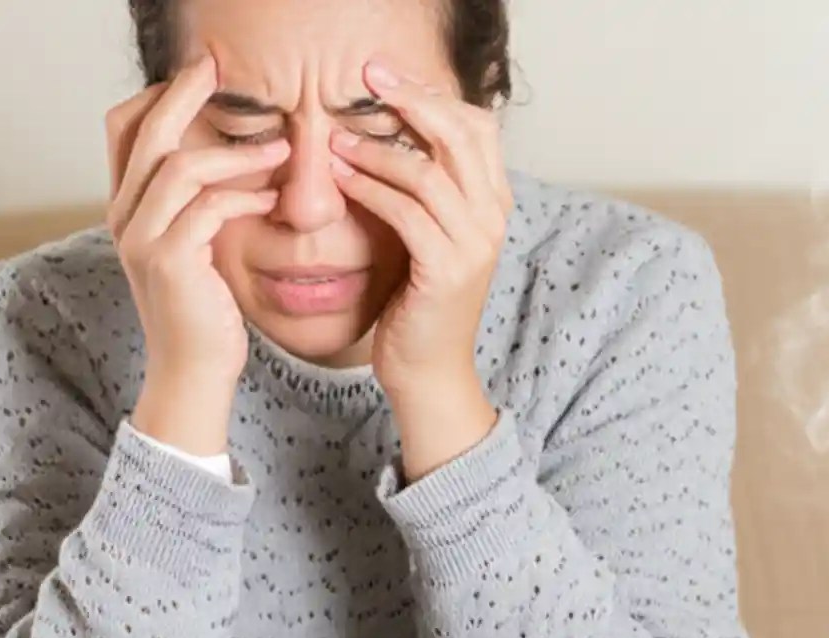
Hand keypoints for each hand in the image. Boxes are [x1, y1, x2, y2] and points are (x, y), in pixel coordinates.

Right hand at [105, 54, 289, 453]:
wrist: (192, 371)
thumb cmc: (202, 308)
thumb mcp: (193, 245)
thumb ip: (197, 202)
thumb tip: (233, 155)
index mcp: (126, 206)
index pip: (124, 129)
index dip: (158, 95)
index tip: (200, 74)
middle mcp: (123, 216)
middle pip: (147, 132)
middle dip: (186, 93)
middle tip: (222, 70)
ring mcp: (141, 238)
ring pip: (181, 167)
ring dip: (237, 153)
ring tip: (281, 149)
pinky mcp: (169, 261)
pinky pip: (208, 209)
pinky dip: (244, 197)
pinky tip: (270, 201)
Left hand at [329, 59, 511, 479]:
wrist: (428, 370)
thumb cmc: (418, 301)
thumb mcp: (427, 234)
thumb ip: (421, 189)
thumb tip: (385, 135)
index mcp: (493, 202)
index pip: (477, 126)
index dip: (433, 95)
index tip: (387, 76)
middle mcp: (493, 217)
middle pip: (460, 135)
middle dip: (411, 101)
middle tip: (366, 79)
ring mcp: (474, 245)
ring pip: (429, 172)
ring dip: (376, 148)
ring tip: (335, 138)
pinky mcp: (447, 270)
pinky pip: (407, 213)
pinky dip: (371, 188)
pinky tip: (342, 177)